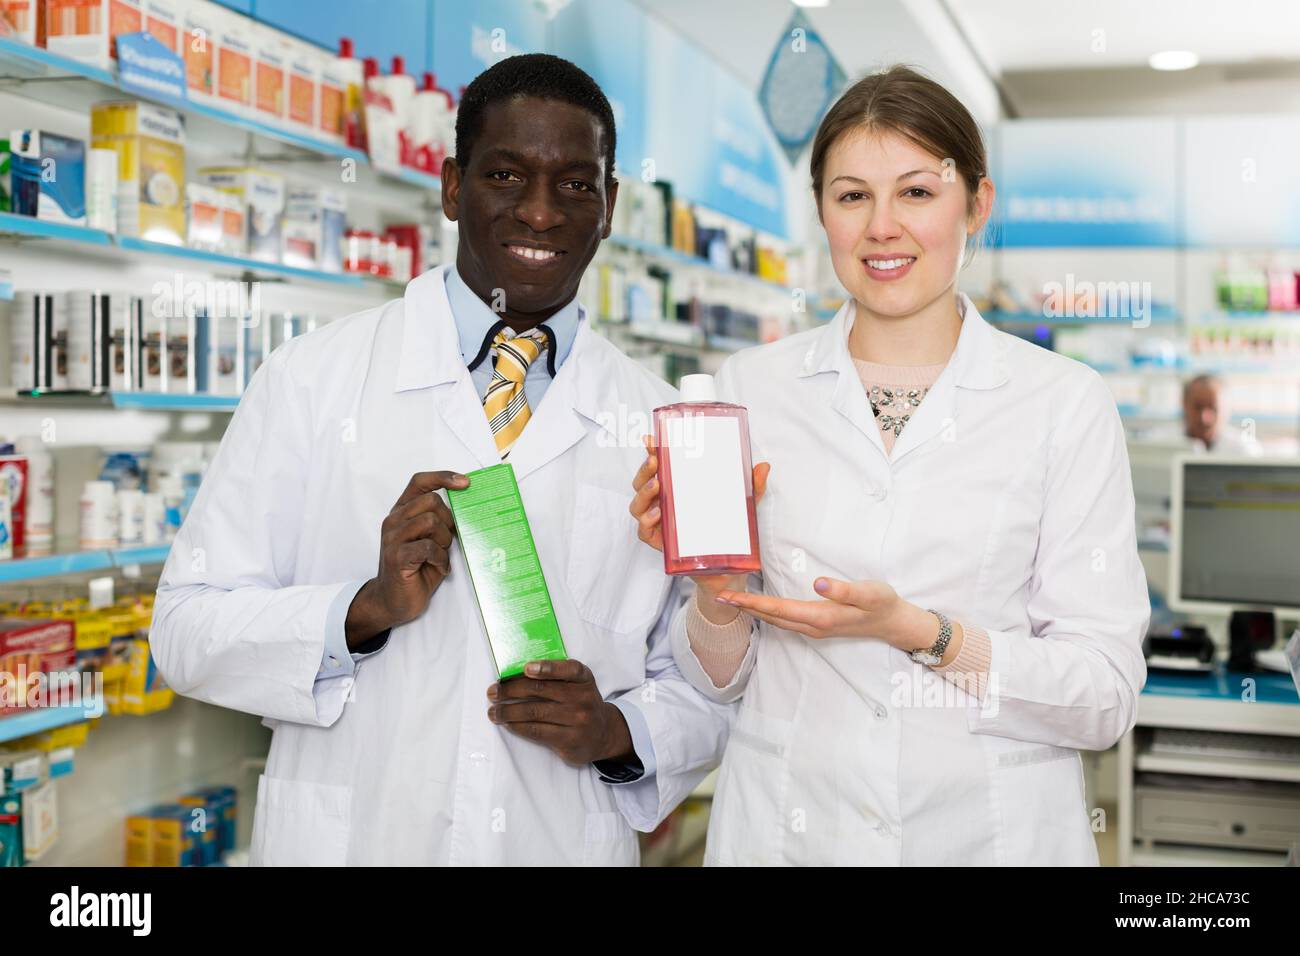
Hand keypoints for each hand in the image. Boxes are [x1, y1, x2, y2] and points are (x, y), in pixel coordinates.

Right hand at [345, 470, 467, 647]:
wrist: (393, 601)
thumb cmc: (416, 569)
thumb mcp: (430, 540)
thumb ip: (440, 522)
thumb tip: (466, 509)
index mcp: (402, 511)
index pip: (419, 481)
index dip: (443, 477)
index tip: (465, 483)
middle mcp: (394, 520)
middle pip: (431, 501)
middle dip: (448, 521)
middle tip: (447, 542)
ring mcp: (392, 538)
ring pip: (431, 521)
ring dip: (444, 541)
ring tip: (440, 556)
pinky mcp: (396, 557)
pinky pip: (428, 547)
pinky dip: (440, 559)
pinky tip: (438, 568)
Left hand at [485, 659, 633, 765]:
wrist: (603, 733)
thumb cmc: (581, 703)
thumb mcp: (578, 685)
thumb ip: (557, 676)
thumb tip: (517, 673)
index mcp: (584, 679)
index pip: (568, 669)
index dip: (547, 668)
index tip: (526, 668)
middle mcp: (583, 698)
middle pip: (541, 691)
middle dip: (511, 690)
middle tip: (493, 691)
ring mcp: (577, 720)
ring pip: (534, 712)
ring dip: (508, 711)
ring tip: (493, 711)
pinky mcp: (569, 740)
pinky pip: (536, 731)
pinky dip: (517, 726)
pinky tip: (507, 723)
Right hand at [629, 434, 770, 612]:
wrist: (726, 570)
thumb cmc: (726, 532)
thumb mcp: (742, 506)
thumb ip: (752, 487)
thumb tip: (764, 467)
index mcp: (677, 489)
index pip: (660, 466)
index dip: (652, 451)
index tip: (651, 440)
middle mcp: (663, 503)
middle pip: (642, 482)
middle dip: (645, 470)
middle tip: (656, 461)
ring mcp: (659, 523)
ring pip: (638, 505)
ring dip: (643, 493)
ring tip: (657, 485)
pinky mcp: (660, 543)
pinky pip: (644, 532)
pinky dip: (647, 522)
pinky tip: (659, 514)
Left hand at [716, 576, 946, 654]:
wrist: (894, 624)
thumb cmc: (882, 604)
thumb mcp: (869, 593)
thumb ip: (843, 590)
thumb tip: (817, 584)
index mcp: (820, 616)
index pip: (778, 609)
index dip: (752, 602)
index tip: (730, 596)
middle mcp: (813, 626)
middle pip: (771, 617)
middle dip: (745, 608)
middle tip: (720, 597)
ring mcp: (815, 628)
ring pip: (777, 621)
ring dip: (755, 612)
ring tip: (734, 601)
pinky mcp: (818, 626)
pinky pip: (786, 621)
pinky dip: (769, 614)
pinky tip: (762, 608)